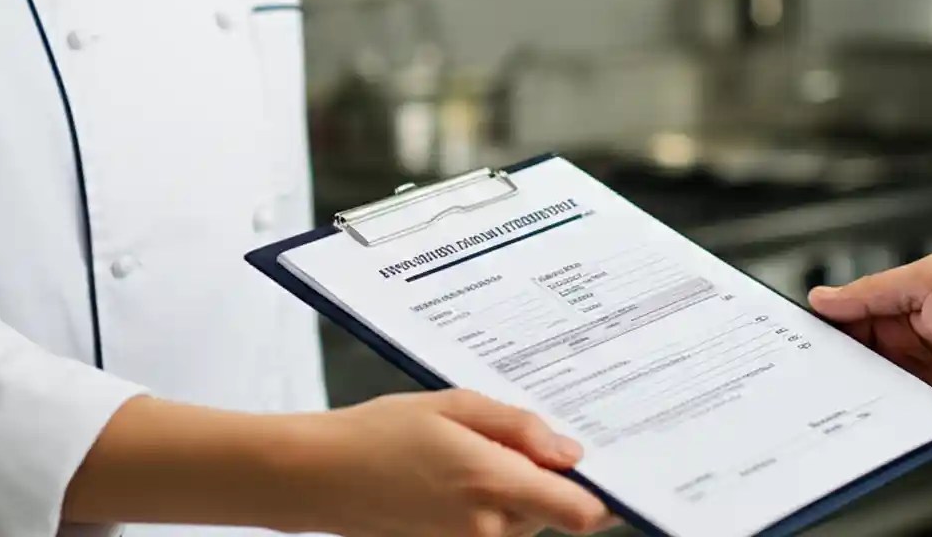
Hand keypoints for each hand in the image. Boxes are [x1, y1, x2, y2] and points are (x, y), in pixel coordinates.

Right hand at [289, 390, 613, 536]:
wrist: (317, 476)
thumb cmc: (378, 433)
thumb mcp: (454, 406)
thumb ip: (519, 428)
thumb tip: (571, 451)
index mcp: (491, 484)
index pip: (581, 511)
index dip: (605, 494)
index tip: (614, 468)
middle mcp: (486, 527)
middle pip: (556, 509)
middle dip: (551, 476)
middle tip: (523, 436)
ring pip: (526, 517)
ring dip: (520, 487)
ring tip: (475, 447)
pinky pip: (495, 526)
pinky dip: (493, 500)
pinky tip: (459, 468)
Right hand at [808, 254, 931, 454]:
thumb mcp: (930, 279)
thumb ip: (873, 291)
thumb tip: (823, 299)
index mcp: (903, 316)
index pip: (848, 324)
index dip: (822, 331)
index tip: (794, 338)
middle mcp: (908, 355)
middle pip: (852, 365)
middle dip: (828, 368)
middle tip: (800, 371)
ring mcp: (921, 391)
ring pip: (868, 399)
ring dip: (850, 398)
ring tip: (825, 397)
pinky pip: (897, 430)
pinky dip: (879, 429)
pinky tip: (863, 423)